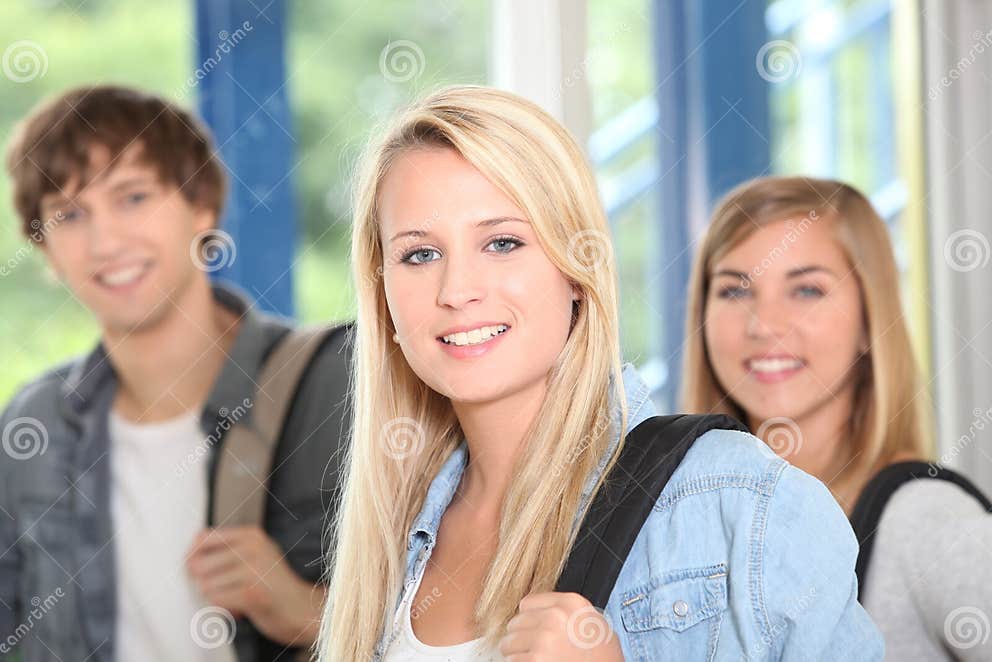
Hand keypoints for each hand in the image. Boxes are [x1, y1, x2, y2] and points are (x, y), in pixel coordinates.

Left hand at [186, 526, 325, 646]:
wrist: (302, 609)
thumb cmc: (273, 585)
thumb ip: (226, 552)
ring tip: (236, 599)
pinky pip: (216, 601)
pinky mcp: (252, 593)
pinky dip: (223, 609)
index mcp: (252, 535)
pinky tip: (240, 609)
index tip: (197, 571)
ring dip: (216, 598)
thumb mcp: (255, 557)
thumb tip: (188, 559)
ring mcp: (254, 570)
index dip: (192, 556)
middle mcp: (253, 548)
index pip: (202, 538)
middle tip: (221, 590)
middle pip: (198, 564)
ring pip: (205, 586)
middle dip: (203, 582)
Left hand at [498, 592, 623, 660]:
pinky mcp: (534, 660)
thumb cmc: (605, 658)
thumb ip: (568, 613)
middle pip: (516, 622)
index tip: (533, 629)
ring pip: (509, 642)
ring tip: (535, 659)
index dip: (530, 619)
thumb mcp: (595, 624)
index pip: (528, 603)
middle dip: (522, 637)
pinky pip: (511, 660)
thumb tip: (541, 613)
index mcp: (571, 603)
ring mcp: (543, 639)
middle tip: (534, 649)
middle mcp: (556, 617)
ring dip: (517, 653)